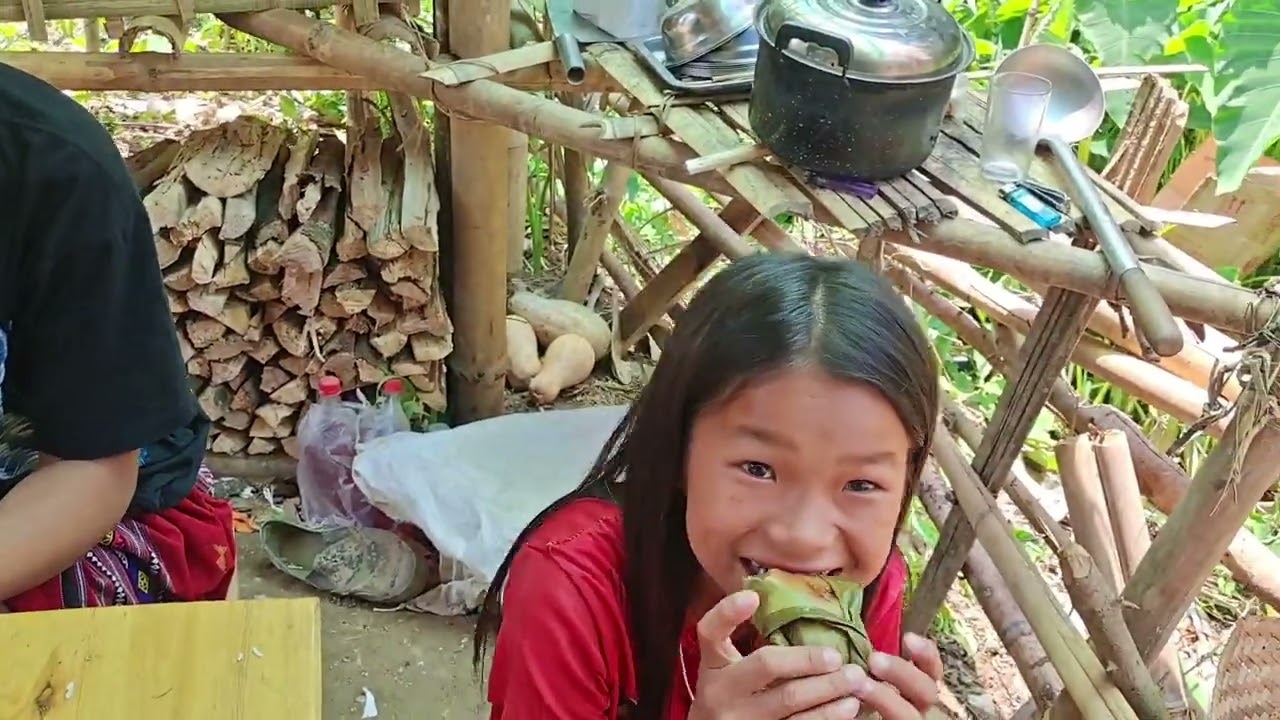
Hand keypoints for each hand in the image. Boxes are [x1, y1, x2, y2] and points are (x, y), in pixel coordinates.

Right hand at [689, 590, 866, 719]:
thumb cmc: (729, 695)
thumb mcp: (726, 668)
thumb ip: (746, 641)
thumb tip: (789, 602)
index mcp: (713, 664)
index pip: (710, 632)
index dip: (728, 612)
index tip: (753, 596)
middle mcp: (722, 691)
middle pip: (766, 665)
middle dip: (807, 658)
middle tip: (838, 656)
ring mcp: (742, 718)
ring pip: (789, 701)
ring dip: (828, 689)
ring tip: (855, 679)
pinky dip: (828, 716)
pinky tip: (848, 707)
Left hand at [851, 633, 943, 718]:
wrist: (843, 705)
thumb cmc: (852, 680)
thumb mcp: (863, 659)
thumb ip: (870, 643)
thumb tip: (861, 603)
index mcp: (916, 681)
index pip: (933, 667)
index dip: (926, 654)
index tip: (908, 637)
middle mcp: (916, 702)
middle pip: (928, 691)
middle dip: (903, 673)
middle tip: (873, 659)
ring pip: (909, 715)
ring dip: (886, 698)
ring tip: (858, 684)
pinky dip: (872, 714)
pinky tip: (852, 705)